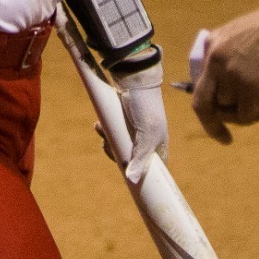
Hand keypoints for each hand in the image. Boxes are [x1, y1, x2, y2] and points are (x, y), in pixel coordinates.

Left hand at [113, 57, 168, 182]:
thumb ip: (140, 156)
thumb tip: (131, 179)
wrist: (135, 79)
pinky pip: (114, 134)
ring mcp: (135, 131)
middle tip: (107, 145)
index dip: (138, 174)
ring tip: (101, 130)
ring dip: (108, 142)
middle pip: (131, 160)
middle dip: (116, 154)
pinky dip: (105, 132)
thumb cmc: (146, 107)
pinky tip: (99, 125)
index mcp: (158, 146)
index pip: (150, 170)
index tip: (123, 174)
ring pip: (120, 147)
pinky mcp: (124, 122)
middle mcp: (148, 140)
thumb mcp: (146, 133)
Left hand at [190, 4, 258, 144]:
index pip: (197, 88)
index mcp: (211, 48)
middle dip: (217, 122)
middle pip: (208, 104)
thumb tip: (221, 81)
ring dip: (242, 114)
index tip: (214, 125)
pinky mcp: (252, 86)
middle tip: (228, 134)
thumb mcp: (236, 32)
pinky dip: (256, 115)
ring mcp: (233, 75)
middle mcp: (216, 63)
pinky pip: (247, 114)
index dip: (203, 112)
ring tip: (258, 109)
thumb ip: (223, 53)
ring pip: (229, 110)